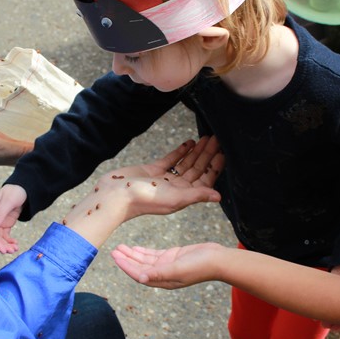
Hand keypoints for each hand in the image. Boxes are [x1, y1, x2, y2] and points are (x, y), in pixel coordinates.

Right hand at [0, 184, 27, 253]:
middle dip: (0, 245)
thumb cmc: (15, 191)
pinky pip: (4, 235)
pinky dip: (9, 241)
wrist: (23, 187)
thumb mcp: (9, 200)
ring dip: (5, 245)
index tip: (3, 250)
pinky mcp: (5, 223)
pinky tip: (15, 244)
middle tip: (11, 252)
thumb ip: (0, 213)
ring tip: (15, 249)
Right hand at [93, 135, 223, 217]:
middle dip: (207, 154)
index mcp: (184, 196)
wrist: (116, 195)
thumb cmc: (144, 201)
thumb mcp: (175, 198)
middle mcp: (177, 188)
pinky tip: (189, 142)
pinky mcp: (154, 170)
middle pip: (197, 169)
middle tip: (217, 138)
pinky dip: (181, 151)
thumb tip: (219, 197)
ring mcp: (165, 179)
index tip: (223, 152)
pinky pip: (171, 159)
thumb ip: (197, 195)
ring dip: (196, 151)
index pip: (205, 180)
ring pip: (186, 163)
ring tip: (206, 137)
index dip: (215, 166)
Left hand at [111, 242, 227, 287]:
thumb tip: (140, 278)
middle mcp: (163, 275)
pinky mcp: (172, 257)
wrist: (218, 260)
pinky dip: (143, 252)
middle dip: (126, 259)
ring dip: (132, 254)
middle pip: (139, 267)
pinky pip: (153, 255)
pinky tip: (135, 248)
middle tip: (114, 250)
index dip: (126, 266)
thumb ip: (159, 273)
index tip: (116, 257)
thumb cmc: (200, 266)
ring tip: (120, 247)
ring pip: (145, 260)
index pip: (139, 274)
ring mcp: (167, 265)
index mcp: (163, 280)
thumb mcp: (178, 269)